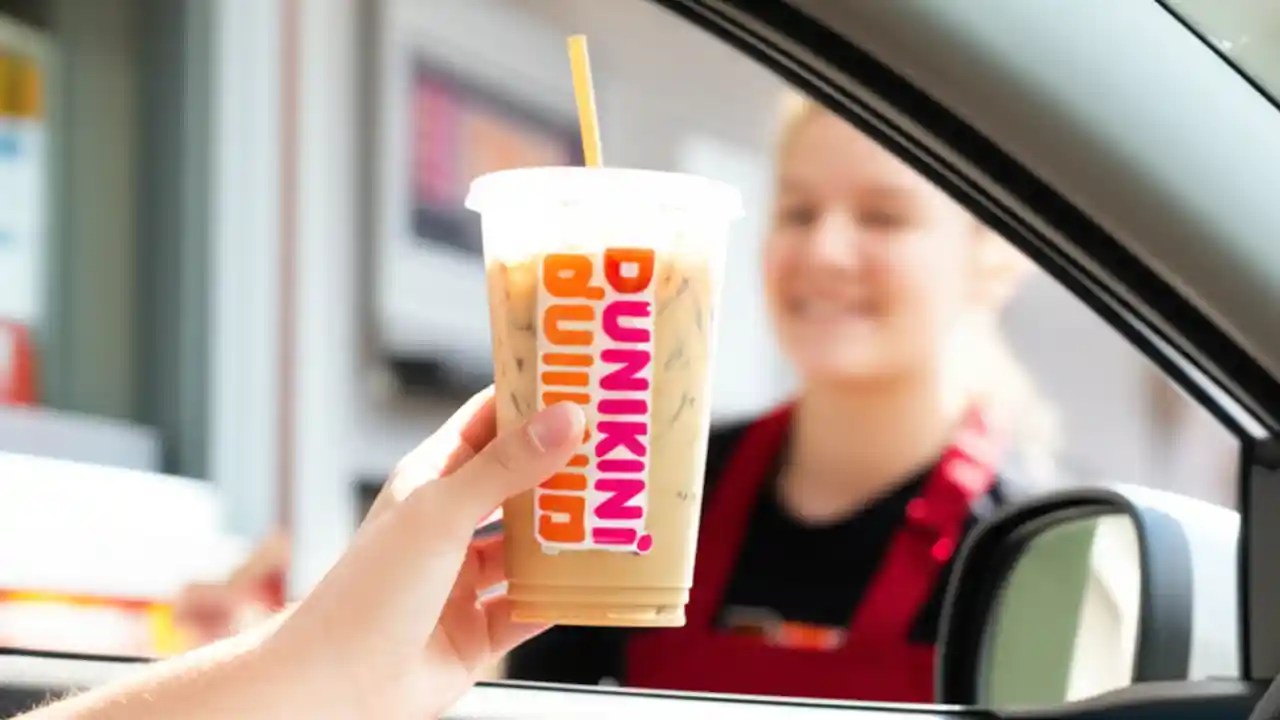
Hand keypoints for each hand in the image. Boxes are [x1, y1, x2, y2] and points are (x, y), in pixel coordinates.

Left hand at [24, 390, 583, 719]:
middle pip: (517, 486)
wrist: (339, 685)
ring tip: (615, 515)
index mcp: (431, 482)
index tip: (578, 382)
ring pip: (529, 549)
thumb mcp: (443, 512)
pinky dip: (561, 598)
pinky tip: (593, 584)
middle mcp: (448, 527)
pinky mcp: (479, 631)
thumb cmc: (370, 589)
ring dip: (567, 537)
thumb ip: (507, 468)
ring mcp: (463, 580)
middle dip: (563, 471)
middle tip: (615, 451)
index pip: (486, 424)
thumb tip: (565, 419)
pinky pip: (532, 608)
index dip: (528, 400)